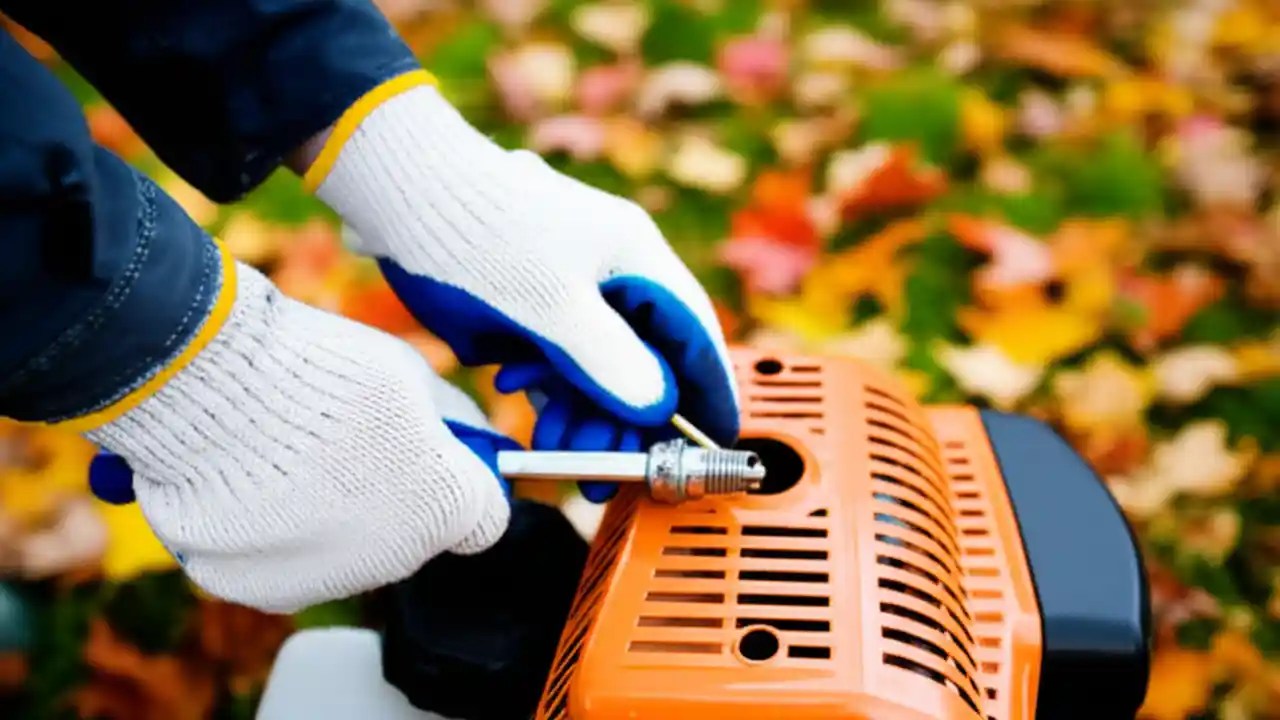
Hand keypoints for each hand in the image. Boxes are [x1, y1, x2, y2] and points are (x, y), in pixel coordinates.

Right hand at [86, 261, 515, 612]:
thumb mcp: (410, 377)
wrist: (210, 387)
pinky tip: (248, 482)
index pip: (482, 520)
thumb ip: (446, 422)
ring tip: (285, 457)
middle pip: (409, 537)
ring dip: (328, 519)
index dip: (460, 483)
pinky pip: (277, 562)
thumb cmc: (321, 371)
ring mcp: (324, 583)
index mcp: (447, 509)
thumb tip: (466, 436)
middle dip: (391, 498)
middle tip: (344, 445)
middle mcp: (395, 561)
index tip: (436, 459)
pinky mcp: (256, 590)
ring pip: (343, 556)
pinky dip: (267, 532)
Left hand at [306, 74, 739, 493]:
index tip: (714, 442)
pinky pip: (558, 358)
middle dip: (628, 422)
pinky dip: (551, 391)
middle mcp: (612, 271)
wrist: (396, 190)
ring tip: (561, 450)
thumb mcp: (548, 304)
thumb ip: (609, 360)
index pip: (693, 333)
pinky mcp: (531, 302)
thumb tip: (660, 406)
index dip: (707, 390)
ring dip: (585, 414)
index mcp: (634, 257)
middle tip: (607, 473)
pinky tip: (530, 410)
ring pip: (598, 366)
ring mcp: (570, 287)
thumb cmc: (477, 234)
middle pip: (644, 359)